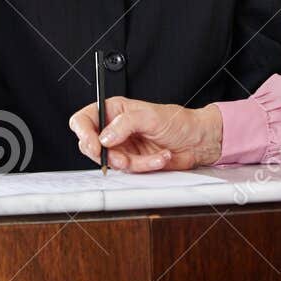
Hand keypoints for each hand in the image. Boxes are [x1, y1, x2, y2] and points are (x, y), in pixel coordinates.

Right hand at [68, 97, 222, 171]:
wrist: (196, 141)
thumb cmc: (177, 121)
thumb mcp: (150, 116)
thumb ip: (124, 124)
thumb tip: (105, 137)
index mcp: (114, 110)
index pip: (84, 119)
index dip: (84, 133)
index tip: (94, 145)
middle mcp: (114, 128)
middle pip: (90, 144)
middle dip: (107, 154)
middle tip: (121, 157)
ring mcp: (122, 147)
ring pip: (111, 161)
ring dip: (132, 162)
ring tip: (151, 156)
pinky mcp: (132, 162)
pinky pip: (129, 170)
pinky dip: (145, 166)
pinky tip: (159, 158)